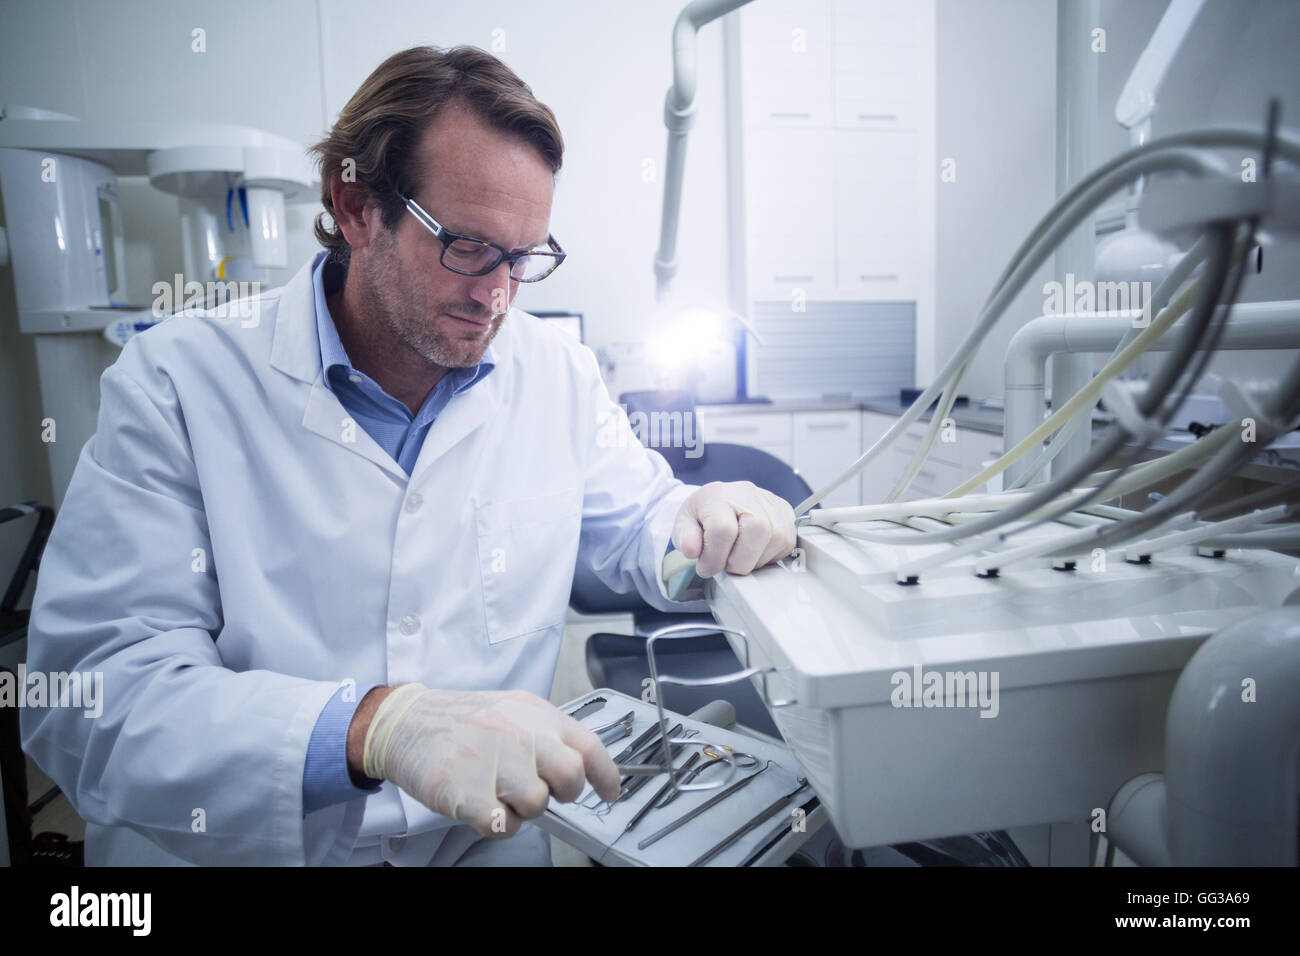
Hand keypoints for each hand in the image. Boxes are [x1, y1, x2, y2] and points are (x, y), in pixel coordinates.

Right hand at [360, 685, 620, 837]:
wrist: (406, 722)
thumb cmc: (463, 721)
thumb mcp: (512, 709)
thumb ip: (547, 733)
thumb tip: (580, 764)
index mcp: (536, 714)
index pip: (589, 746)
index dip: (606, 776)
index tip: (610, 793)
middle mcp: (521, 735)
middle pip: (570, 778)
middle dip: (561, 791)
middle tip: (538, 788)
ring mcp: (495, 763)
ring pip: (537, 805)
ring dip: (522, 807)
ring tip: (498, 791)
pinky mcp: (469, 794)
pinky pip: (505, 825)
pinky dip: (498, 822)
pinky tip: (481, 803)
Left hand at [671, 480, 796, 578]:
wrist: (721, 502)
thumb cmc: (703, 515)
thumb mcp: (684, 524)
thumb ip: (685, 537)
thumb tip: (692, 550)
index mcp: (719, 495)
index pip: (723, 530)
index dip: (714, 557)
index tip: (706, 567)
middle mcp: (748, 495)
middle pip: (757, 531)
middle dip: (739, 561)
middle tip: (726, 564)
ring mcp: (771, 504)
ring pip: (775, 539)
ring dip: (754, 560)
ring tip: (738, 556)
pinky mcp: (787, 515)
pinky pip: (786, 544)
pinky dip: (768, 556)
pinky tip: (753, 552)